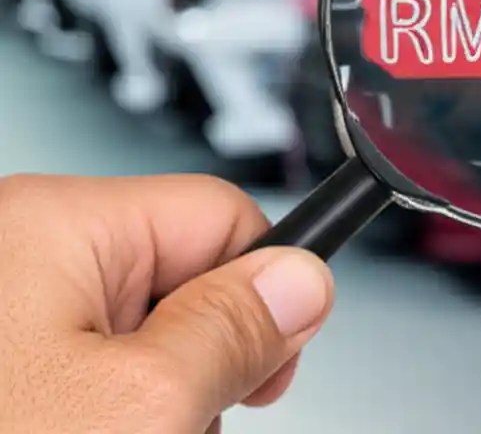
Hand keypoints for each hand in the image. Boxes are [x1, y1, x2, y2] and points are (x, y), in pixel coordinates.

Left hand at [0, 174, 334, 432]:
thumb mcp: (140, 408)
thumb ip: (234, 331)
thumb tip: (301, 280)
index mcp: (49, 225)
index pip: (222, 217)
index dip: (264, 291)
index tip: (267, 362)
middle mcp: (13, 255)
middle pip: (179, 283)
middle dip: (198, 364)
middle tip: (172, 427)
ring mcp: (1, 320)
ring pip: (136, 342)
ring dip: (154, 406)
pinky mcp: (1, 371)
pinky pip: (85, 375)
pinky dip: (107, 419)